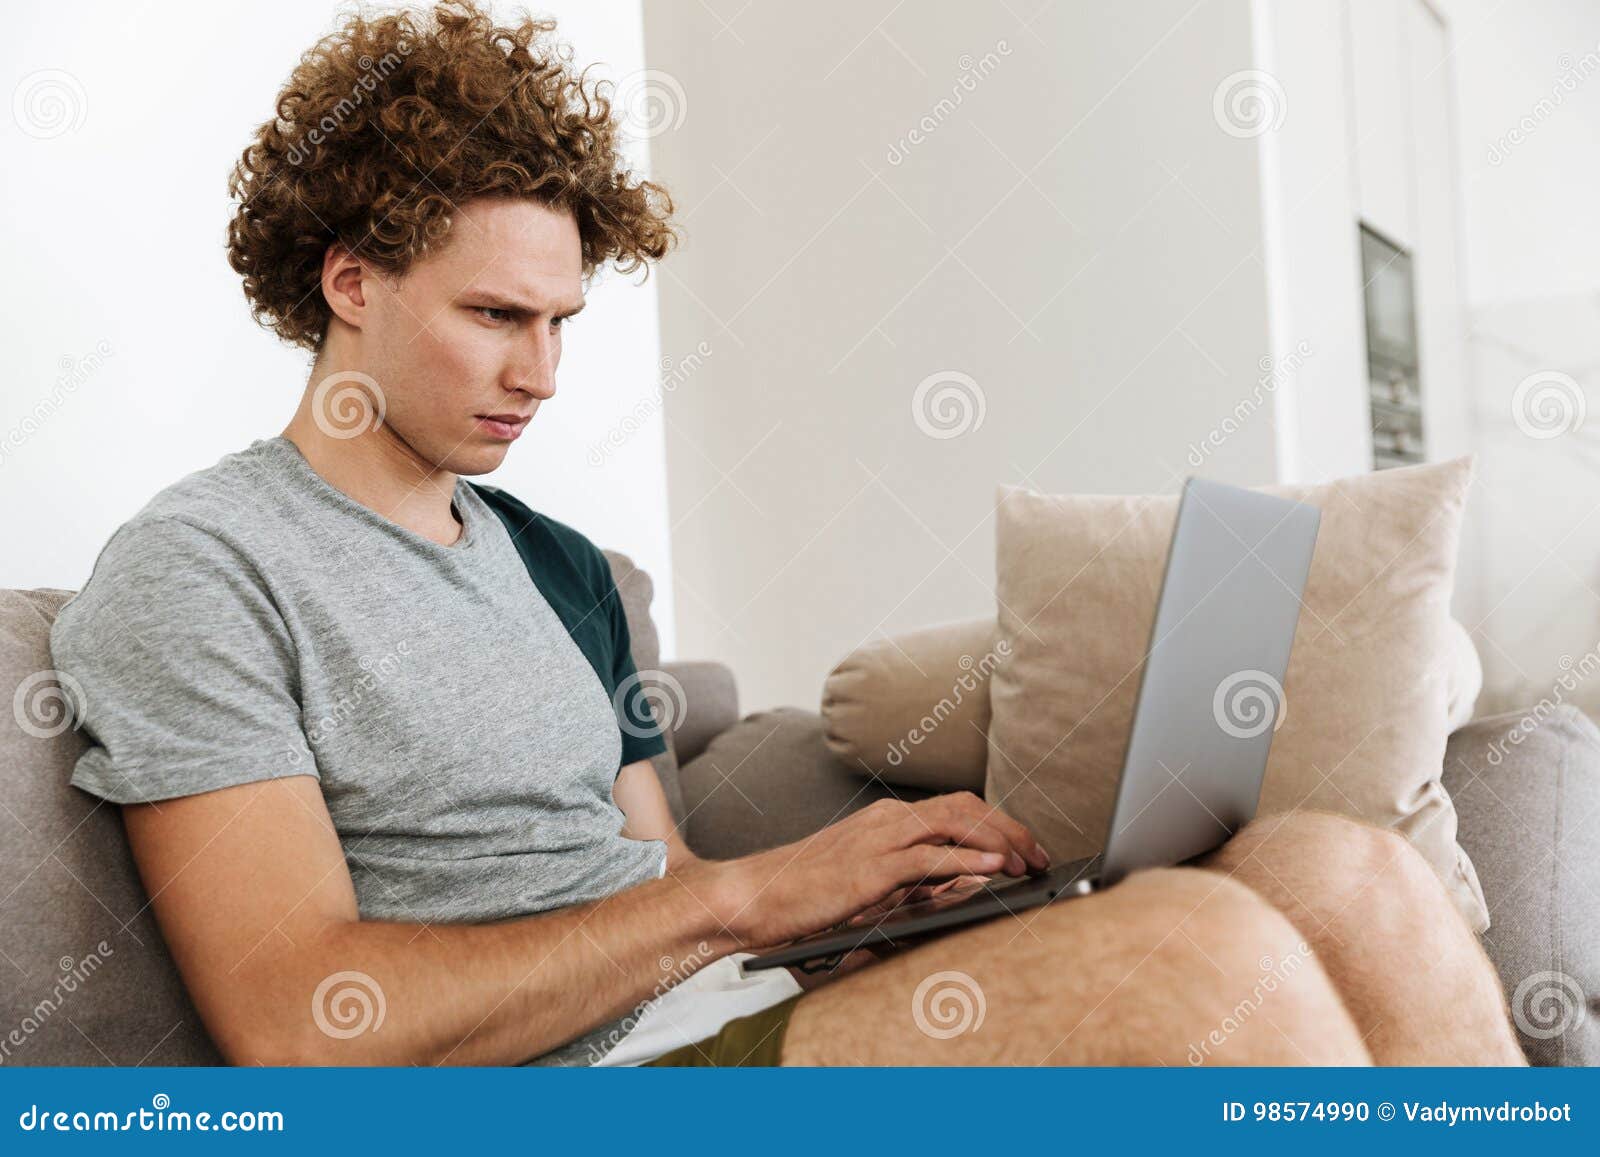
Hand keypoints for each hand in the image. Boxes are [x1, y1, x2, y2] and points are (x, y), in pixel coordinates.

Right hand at [687, 792, 1048, 949]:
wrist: (754, 894)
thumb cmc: (803, 893)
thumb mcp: (864, 880)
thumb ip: (906, 877)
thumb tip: (954, 885)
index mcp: (886, 819)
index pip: (956, 807)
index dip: (999, 822)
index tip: (1026, 847)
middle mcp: (887, 820)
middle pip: (966, 807)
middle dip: (1011, 828)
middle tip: (1040, 855)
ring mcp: (879, 840)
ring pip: (955, 823)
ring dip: (1000, 841)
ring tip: (1027, 862)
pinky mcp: (870, 868)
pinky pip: (929, 857)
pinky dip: (967, 861)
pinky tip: (994, 870)